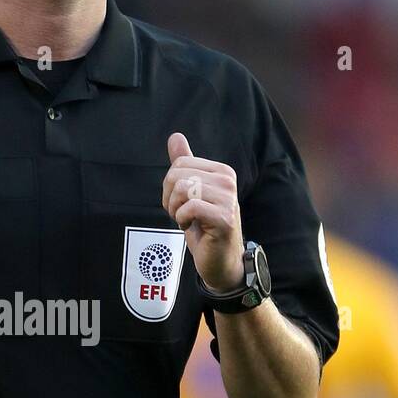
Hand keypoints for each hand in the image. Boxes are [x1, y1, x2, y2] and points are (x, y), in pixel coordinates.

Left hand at [162, 132, 244, 291]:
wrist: (220, 260)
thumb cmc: (204, 227)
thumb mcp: (191, 192)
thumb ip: (185, 164)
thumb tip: (175, 136)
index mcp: (221, 171)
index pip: (180, 163)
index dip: (170, 185)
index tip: (181, 202)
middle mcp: (228, 180)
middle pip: (177, 174)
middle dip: (170, 197)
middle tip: (182, 214)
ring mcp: (228, 199)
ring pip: (182, 189)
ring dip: (176, 210)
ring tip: (187, 220)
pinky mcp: (223, 218)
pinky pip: (189, 208)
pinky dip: (182, 220)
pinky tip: (193, 228)